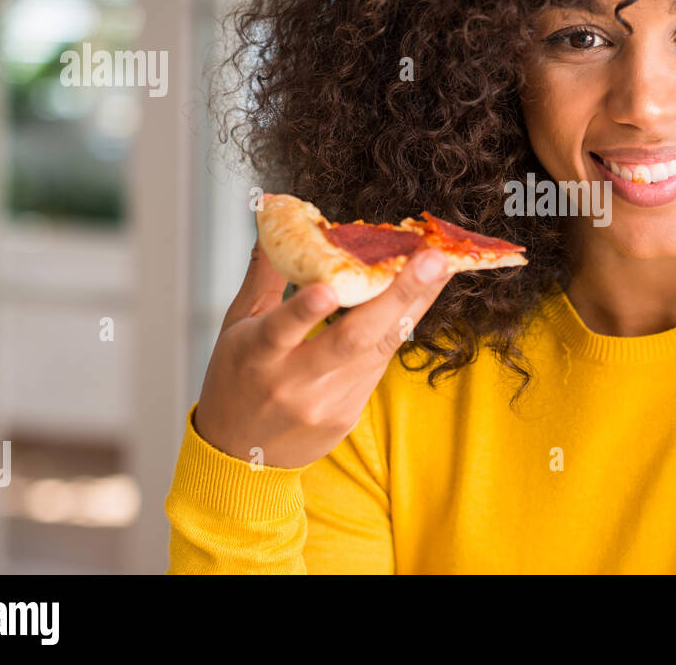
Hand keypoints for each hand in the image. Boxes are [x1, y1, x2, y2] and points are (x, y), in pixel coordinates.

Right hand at [193, 241, 450, 467]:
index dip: (304, 311)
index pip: (279, 331)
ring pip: (378, 349)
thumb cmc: (235, 380)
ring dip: (413, 306)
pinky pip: (379, 363)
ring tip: (440, 268)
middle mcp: (294, 383)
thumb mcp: (235, 326)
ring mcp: (326, 403)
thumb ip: (263, 275)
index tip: (328, 288)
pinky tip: (421, 296)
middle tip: (432, 260)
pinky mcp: (348, 415)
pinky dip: (399, 327)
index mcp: (257, 357)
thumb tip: (275, 218)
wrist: (241, 457)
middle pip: (351, 340)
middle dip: (396, 296)